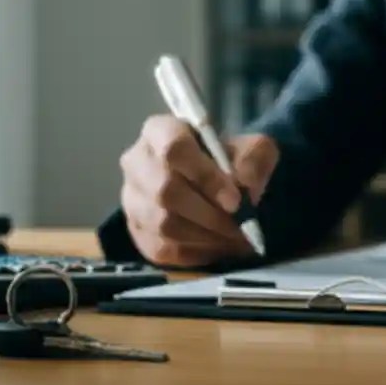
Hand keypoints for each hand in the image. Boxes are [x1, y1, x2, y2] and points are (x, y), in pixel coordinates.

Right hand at [119, 115, 280, 266]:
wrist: (220, 184)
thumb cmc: (230, 160)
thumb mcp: (253, 149)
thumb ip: (253, 161)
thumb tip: (244, 185)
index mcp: (161, 131)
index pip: (174, 150)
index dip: (205, 177)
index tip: (235, 200)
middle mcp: (137, 163)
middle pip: (165, 191)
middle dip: (209, 214)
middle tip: (240, 226)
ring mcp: (132, 199)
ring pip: (163, 224)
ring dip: (206, 236)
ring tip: (236, 239)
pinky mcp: (137, 230)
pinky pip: (162, 248)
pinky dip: (197, 253)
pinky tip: (219, 247)